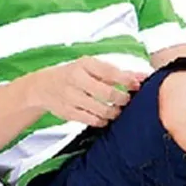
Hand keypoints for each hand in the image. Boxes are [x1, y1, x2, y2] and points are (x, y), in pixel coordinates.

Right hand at [29, 57, 149, 126]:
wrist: (43, 86)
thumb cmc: (73, 74)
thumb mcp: (91, 67)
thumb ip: (117, 73)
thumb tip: (143, 76)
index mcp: (84, 65)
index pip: (111, 72)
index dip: (127, 81)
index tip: (138, 85)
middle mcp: (76, 80)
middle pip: (108, 94)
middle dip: (122, 100)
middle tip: (127, 101)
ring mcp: (71, 97)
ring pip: (101, 110)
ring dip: (113, 112)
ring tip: (117, 110)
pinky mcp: (68, 112)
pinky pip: (91, 120)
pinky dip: (102, 120)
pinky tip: (104, 117)